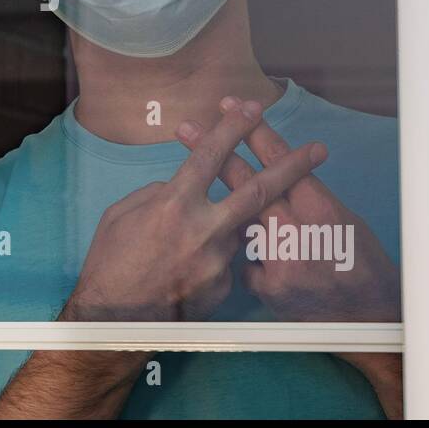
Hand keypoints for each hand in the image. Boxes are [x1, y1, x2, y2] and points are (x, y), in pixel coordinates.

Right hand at [65, 99, 330, 323]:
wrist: (114, 321)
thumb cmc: (110, 263)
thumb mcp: (122, 214)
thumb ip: (158, 195)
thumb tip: (181, 187)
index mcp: (174, 204)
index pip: (211, 155)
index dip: (232, 127)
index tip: (250, 107)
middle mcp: (203, 229)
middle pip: (259, 190)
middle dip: (292, 166)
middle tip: (318, 150)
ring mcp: (218, 260)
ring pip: (238, 229)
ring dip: (225, 227)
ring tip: (189, 241)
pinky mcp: (223, 286)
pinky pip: (226, 261)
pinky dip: (211, 258)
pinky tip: (184, 271)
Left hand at [177, 97, 400, 324]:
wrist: (369, 318)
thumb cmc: (362, 264)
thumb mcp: (343, 221)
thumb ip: (304, 200)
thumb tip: (277, 177)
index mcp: (320, 208)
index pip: (278, 160)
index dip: (253, 131)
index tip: (233, 106)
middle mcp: (297, 230)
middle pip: (246, 181)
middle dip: (214, 151)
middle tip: (185, 126)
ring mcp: (279, 259)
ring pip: (239, 222)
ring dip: (213, 205)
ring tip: (186, 192)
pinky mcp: (268, 285)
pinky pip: (246, 262)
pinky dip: (250, 261)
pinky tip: (258, 269)